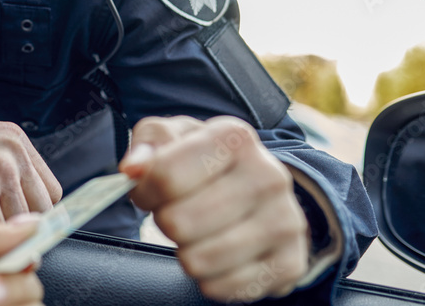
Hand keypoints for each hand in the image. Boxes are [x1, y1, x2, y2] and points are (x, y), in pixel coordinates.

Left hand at [119, 116, 308, 301]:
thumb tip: (134, 169)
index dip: (144, 191)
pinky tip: (218, 256)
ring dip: (185, 252)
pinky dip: (209, 279)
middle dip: (166, 222)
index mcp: (235, 137)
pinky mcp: (290, 264)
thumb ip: (147, 144)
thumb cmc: (202, 162)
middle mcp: (268, 176)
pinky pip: (223, 288)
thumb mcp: (171, 137)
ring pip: (198, 260)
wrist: (257, 186)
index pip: (165, 176)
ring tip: (197, 233)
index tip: (149, 192)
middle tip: (178, 212)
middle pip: (179, 222)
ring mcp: (285, 222)